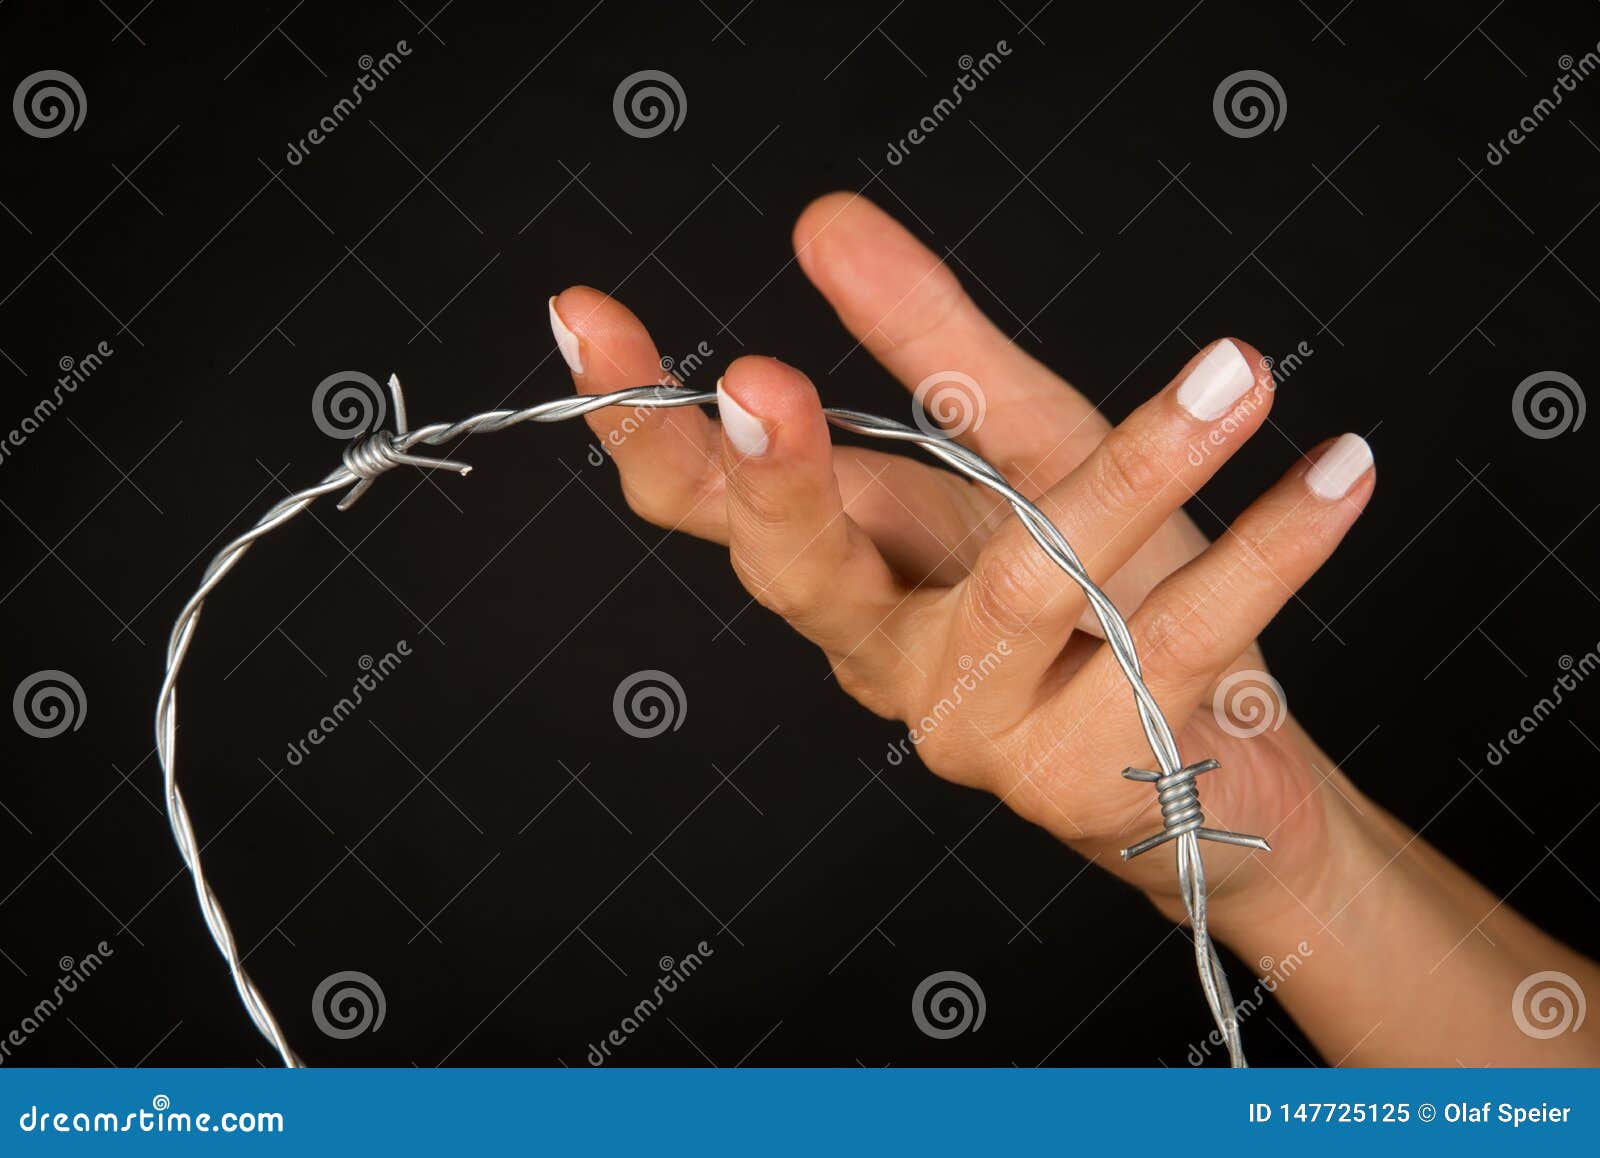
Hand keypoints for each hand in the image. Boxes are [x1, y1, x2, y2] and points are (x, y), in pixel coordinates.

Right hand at [547, 193, 1373, 927]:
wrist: (1216, 763)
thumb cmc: (1106, 597)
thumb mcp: (1025, 453)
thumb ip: (931, 352)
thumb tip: (824, 224)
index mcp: (852, 575)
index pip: (712, 505)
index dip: (640, 418)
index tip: (584, 316)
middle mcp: (888, 659)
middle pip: (801, 576)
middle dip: (775, 478)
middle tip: (753, 385)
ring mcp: (979, 729)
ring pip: (1028, 584)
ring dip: (1139, 467)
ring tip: (1238, 371)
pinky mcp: (1088, 774)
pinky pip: (1175, 642)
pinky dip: (1268, 549)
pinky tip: (1337, 468)